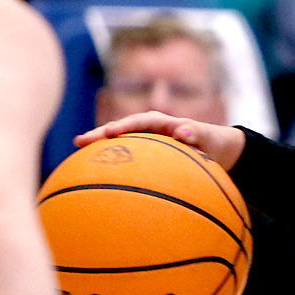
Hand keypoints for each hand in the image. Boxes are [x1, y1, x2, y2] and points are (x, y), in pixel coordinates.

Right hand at [78, 111, 245, 169]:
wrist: (218, 148)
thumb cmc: (213, 142)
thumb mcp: (210, 138)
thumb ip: (198, 134)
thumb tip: (184, 132)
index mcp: (163, 123)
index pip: (140, 121)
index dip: (124, 125)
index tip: (109, 132)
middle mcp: (150, 129)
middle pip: (121, 129)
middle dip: (100, 134)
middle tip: (79, 142)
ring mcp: (145, 142)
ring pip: (119, 142)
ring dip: (100, 147)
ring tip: (77, 152)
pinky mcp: (145, 154)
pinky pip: (125, 156)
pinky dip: (111, 161)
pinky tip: (94, 173)